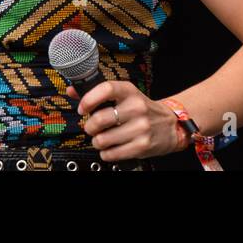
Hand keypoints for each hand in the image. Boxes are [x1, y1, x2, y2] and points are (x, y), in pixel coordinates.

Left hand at [65, 81, 183, 160]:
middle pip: (100, 119)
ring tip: (102, 139)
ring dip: (97, 142)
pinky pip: (112, 154)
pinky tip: (110, 148)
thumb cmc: (142, 109)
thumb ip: (98, 93)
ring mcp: (141, 128)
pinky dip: (106, 153)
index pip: (106, 89)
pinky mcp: (142, 146)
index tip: (82, 109)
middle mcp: (136, 107)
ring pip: (103, 139)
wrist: (171, 125)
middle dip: (89, 127)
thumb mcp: (125, 95)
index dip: (89, 99)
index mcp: (130, 91)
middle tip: (92, 128)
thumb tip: (72, 90)